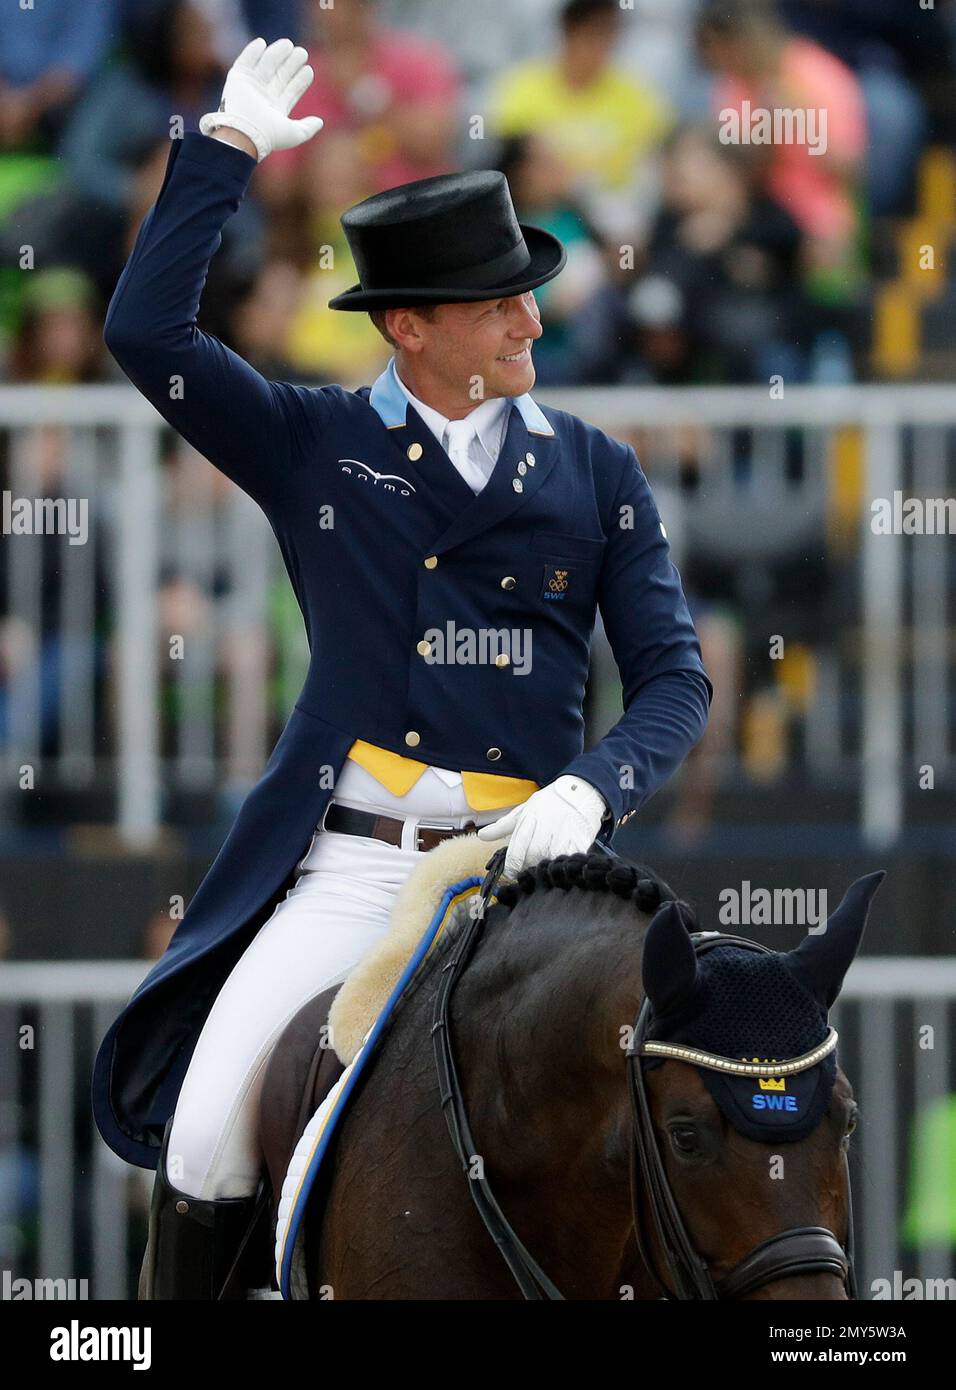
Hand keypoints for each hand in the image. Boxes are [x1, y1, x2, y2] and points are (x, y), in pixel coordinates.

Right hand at [199, 37, 322, 162]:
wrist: (245, 131)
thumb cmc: (269, 135)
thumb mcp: (294, 134)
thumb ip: (308, 128)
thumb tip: (320, 122)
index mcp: (275, 109)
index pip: (291, 90)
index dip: (300, 80)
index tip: (309, 70)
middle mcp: (263, 96)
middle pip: (280, 75)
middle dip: (291, 64)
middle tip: (302, 52)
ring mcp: (251, 86)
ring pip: (266, 65)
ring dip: (277, 53)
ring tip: (289, 44)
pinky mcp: (238, 78)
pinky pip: (245, 60)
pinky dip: (252, 51)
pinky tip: (261, 43)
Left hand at [477, 775, 607, 878]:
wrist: (580, 791)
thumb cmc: (550, 802)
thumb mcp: (523, 810)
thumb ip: (503, 826)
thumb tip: (482, 836)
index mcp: (529, 819)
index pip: (517, 849)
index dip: (512, 866)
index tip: (511, 874)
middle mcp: (545, 826)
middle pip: (533, 856)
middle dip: (528, 866)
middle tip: (528, 871)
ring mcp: (563, 833)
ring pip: (550, 859)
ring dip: (545, 866)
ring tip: (543, 867)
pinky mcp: (579, 839)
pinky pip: (569, 858)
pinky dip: (562, 863)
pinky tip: (560, 863)